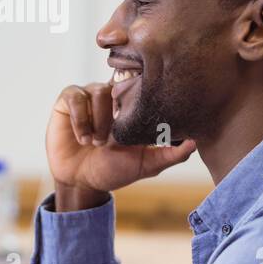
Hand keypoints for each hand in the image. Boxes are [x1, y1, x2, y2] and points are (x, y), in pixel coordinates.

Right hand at [46, 78, 195, 195]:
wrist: (81, 182)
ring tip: (97, 143)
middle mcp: (110, 96)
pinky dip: (81, 119)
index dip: (140, 83)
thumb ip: (170, 155)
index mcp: (130, 105)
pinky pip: (76, 97)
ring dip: (98, 120)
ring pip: (97, 91)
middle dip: (115, 112)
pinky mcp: (67, 101)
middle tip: (112, 140)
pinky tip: (84, 138)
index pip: (138, 81)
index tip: (140, 103)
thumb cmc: (114, 170)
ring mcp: (88, 96)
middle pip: (118, 84)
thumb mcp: (146, 164)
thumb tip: (195, 142)